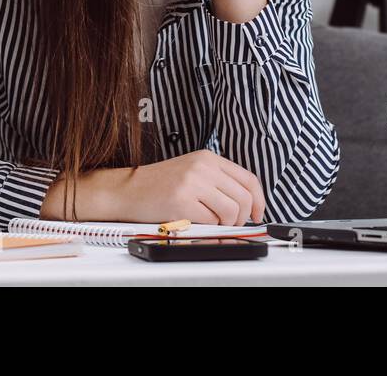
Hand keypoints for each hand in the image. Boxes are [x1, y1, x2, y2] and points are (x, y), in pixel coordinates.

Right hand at [122, 150, 265, 224]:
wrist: (127, 189)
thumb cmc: (158, 184)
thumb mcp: (192, 172)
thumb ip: (218, 181)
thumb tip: (247, 203)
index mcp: (208, 158)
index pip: (249, 179)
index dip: (259, 201)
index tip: (257, 214)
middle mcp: (203, 167)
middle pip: (244, 198)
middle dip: (241, 218)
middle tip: (229, 223)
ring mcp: (192, 183)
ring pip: (231, 212)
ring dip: (224, 224)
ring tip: (209, 222)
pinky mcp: (182, 201)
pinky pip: (210, 222)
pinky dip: (206, 228)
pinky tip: (193, 221)